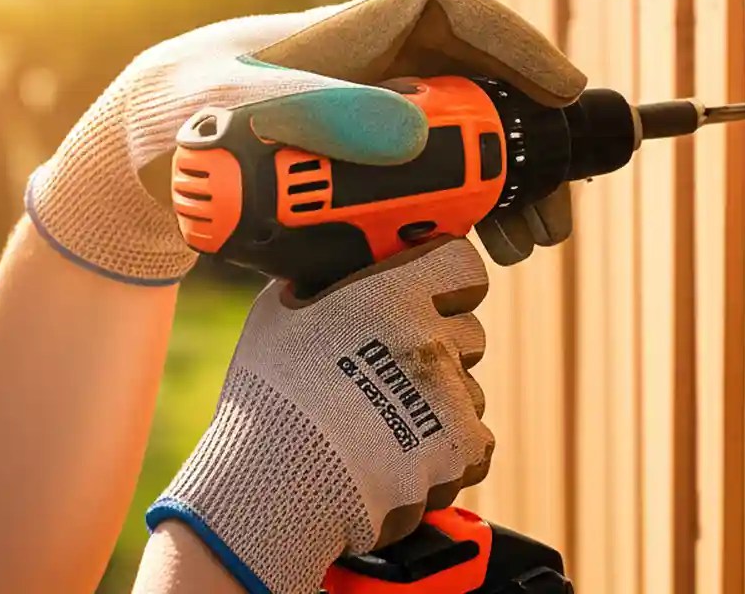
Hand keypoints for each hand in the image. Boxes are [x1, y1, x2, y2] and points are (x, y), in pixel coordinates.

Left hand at [27, 0, 585, 284]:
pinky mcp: (368, 163)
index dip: (517, 45)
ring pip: (470, 141)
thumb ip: (320, 116)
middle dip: (530, 144)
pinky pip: (436, 180)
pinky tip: (483, 249)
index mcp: (357, 33)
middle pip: (481, 90)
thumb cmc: (182, 112)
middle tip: (556, 208)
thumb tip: (417, 137)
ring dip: (511, 189)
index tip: (563, 91)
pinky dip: (469, 212)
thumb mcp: (241, 112)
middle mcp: (379, 70)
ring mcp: (377, 118)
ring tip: (531, 242)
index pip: (453, 13)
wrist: (144, 155)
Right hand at [146, 237, 493, 592]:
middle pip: (470, 333)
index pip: (462, 268)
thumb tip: (336, 262)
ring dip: (442, 407)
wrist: (272, 483)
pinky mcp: (460, 450)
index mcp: (392, 295)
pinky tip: (402, 460)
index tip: (431, 299)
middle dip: (441, 351)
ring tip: (385, 429)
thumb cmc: (269, 397)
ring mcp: (450, 396)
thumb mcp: (282, 311)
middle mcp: (430, 339)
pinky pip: (474, 445)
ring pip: (471, 393)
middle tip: (393, 376)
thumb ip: (327, 281)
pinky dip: (448, 457)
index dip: (448, 285)